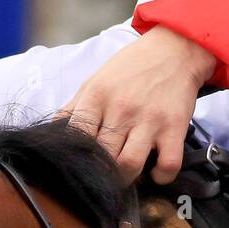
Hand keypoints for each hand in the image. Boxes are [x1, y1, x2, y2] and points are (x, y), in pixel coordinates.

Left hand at [57, 27, 216, 184]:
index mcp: (97, 96)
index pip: (76, 137)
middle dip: (101, 172)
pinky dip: (161, 176)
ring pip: (130, 165)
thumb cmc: (132, 67)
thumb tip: (53, 132)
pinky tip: (156, 169)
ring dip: (127, 178)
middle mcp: (121, 108)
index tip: (83, 163)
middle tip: (105, 173)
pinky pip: (168, 165)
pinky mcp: (175, 127)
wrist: (173, 49)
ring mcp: (149, 119)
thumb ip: (74, 107)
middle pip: (101, 157)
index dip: (77, 156)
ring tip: (127, 173)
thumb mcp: (96, 79)